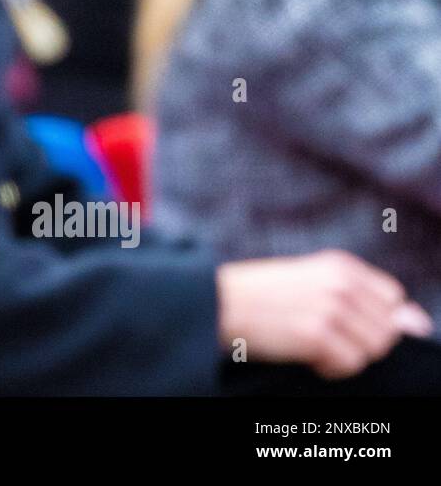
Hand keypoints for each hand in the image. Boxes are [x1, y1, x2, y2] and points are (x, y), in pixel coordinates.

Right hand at [217, 249, 433, 379]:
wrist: (215, 304)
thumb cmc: (261, 297)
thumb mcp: (312, 285)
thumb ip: (365, 300)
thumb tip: (420, 324)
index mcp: (340, 265)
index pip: (392, 299)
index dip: (372, 318)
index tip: (339, 323)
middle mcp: (340, 283)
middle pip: (387, 329)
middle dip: (360, 342)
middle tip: (320, 337)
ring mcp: (330, 308)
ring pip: (373, 349)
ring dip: (345, 356)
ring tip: (312, 346)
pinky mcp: (317, 334)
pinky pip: (350, 365)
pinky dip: (330, 368)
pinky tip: (305, 356)